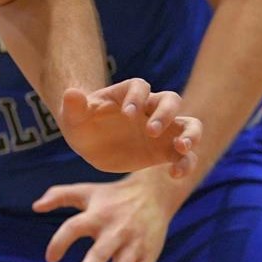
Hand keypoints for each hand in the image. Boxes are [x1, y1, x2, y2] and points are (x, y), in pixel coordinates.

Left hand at [34, 168, 177, 261]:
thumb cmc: (113, 195)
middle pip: (99, 255)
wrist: (155, 194)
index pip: (73, 228)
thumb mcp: (86, 191)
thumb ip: (59, 196)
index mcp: (97, 215)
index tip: (50, 259)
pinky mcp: (148, 256)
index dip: (60, 242)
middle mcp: (115, 231)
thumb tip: (35, 207)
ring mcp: (133, 245)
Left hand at [58, 80, 198, 175]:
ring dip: (190, 134)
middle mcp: (149, 109)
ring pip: (189, 125)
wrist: (89, 142)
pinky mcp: (165, 151)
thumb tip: (71, 92)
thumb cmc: (81, 122)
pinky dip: (186, 162)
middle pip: (171, 100)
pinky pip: (185, 155)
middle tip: (152, 131)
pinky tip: (174, 174)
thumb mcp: (73, 116)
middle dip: (166, 113)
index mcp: (127, 95)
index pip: (140, 86)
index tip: (128, 113)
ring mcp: (162, 129)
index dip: (137, 96)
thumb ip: (73, 105)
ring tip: (181, 148)